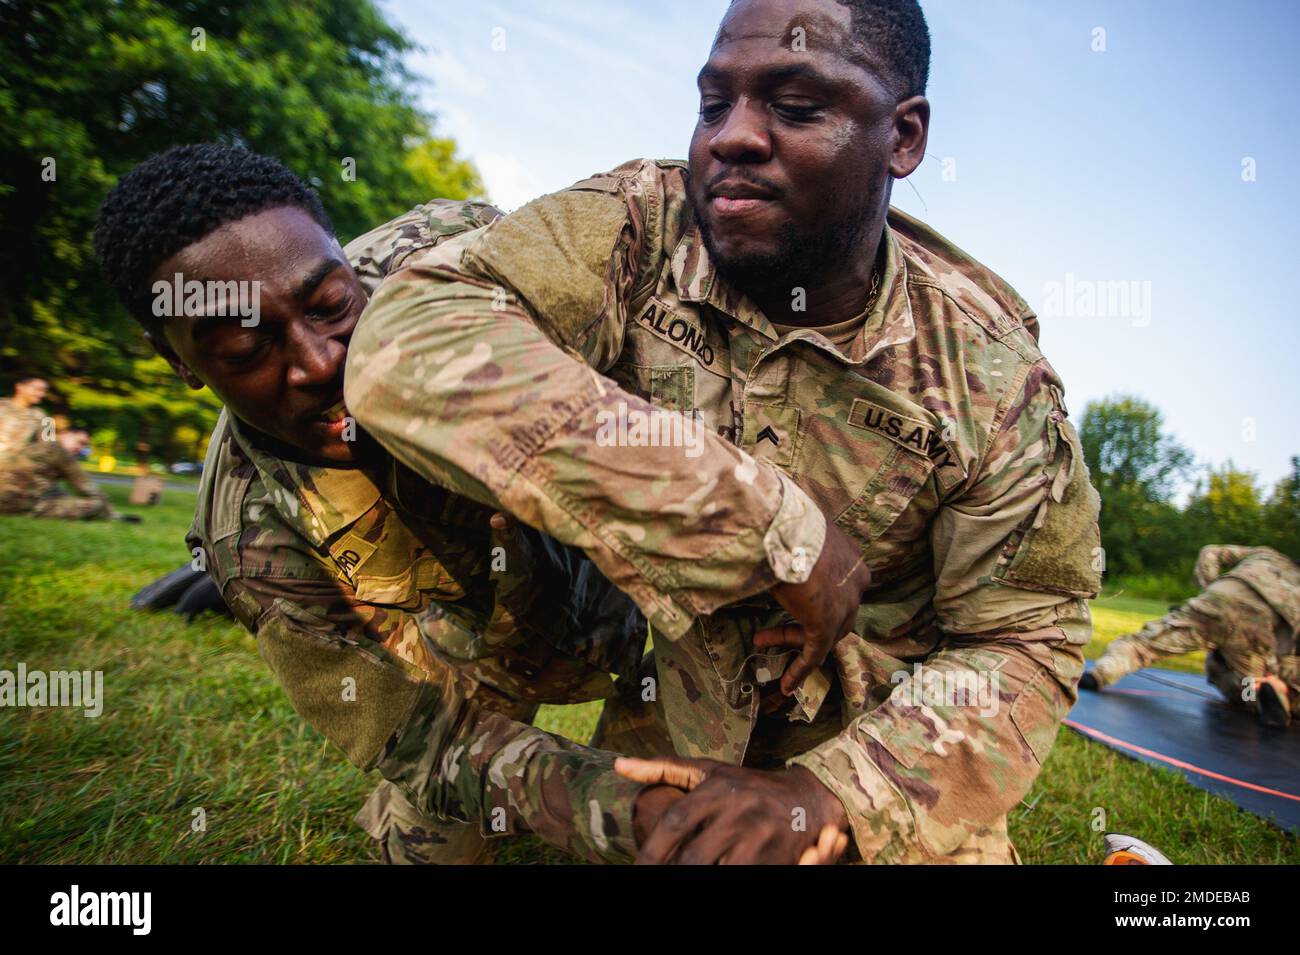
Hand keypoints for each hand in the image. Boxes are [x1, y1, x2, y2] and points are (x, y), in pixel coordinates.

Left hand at [617, 756, 848, 863]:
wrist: (806, 797)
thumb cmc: (746, 785)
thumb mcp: (709, 770)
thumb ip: (663, 768)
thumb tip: (619, 765)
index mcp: (717, 789)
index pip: (675, 822)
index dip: (652, 851)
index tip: (637, 870)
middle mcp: (738, 811)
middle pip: (693, 858)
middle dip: (672, 874)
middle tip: (655, 880)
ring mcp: (760, 837)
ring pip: (718, 872)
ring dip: (700, 879)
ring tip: (680, 877)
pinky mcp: (778, 858)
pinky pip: (744, 877)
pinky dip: (724, 880)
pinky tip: (714, 878)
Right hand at [763, 522, 870, 695]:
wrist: (779, 526)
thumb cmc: (779, 523)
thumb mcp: (791, 535)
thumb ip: (789, 551)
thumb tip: (764, 547)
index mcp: (851, 558)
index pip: (838, 587)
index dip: (810, 601)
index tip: (788, 601)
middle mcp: (856, 581)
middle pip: (835, 614)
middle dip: (799, 625)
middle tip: (767, 629)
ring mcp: (845, 604)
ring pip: (825, 635)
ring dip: (792, 641)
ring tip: (759, 642)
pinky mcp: (828, 623)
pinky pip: (816, 653)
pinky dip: (800, 669)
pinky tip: (785, 685)